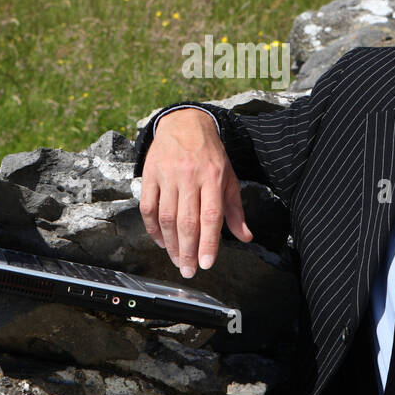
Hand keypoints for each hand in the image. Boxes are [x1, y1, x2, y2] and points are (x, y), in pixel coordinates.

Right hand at [138, 108, 252, 277]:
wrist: (184, 122)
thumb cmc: (209, 153)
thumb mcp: (229, 177)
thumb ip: (235, 209)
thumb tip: (245, 237)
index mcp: (213, 178)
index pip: (211, 216)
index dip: (208, 243)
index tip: (206, 264)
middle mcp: (190, 177)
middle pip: (187, 221)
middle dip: (187, 251)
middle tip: (188, 271)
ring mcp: (168, 175)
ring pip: (166, 217)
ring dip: (171, 243)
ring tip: (177, 260)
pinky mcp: (150, 174)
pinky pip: (148, 207)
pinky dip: (152, 228)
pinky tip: (160, 241)